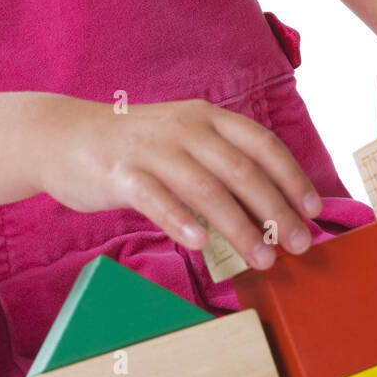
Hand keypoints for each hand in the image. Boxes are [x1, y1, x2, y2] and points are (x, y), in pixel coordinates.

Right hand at [35, 96, 322, 269]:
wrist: (63, 136)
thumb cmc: (133, 148)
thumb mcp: (181, 143)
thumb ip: (218, 168)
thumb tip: (267, 211)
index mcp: (205, 117)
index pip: (261, 144)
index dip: (291, 177)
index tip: (313, 211)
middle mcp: (184, 128)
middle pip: (240, 170)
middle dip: (275, 211)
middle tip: (297, 246)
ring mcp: (151, 149)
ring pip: (205, 188)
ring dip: (239, 226)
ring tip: (261, 259)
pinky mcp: (120, 173)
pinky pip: (156, 199)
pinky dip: (181, 221)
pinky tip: (199, 244)